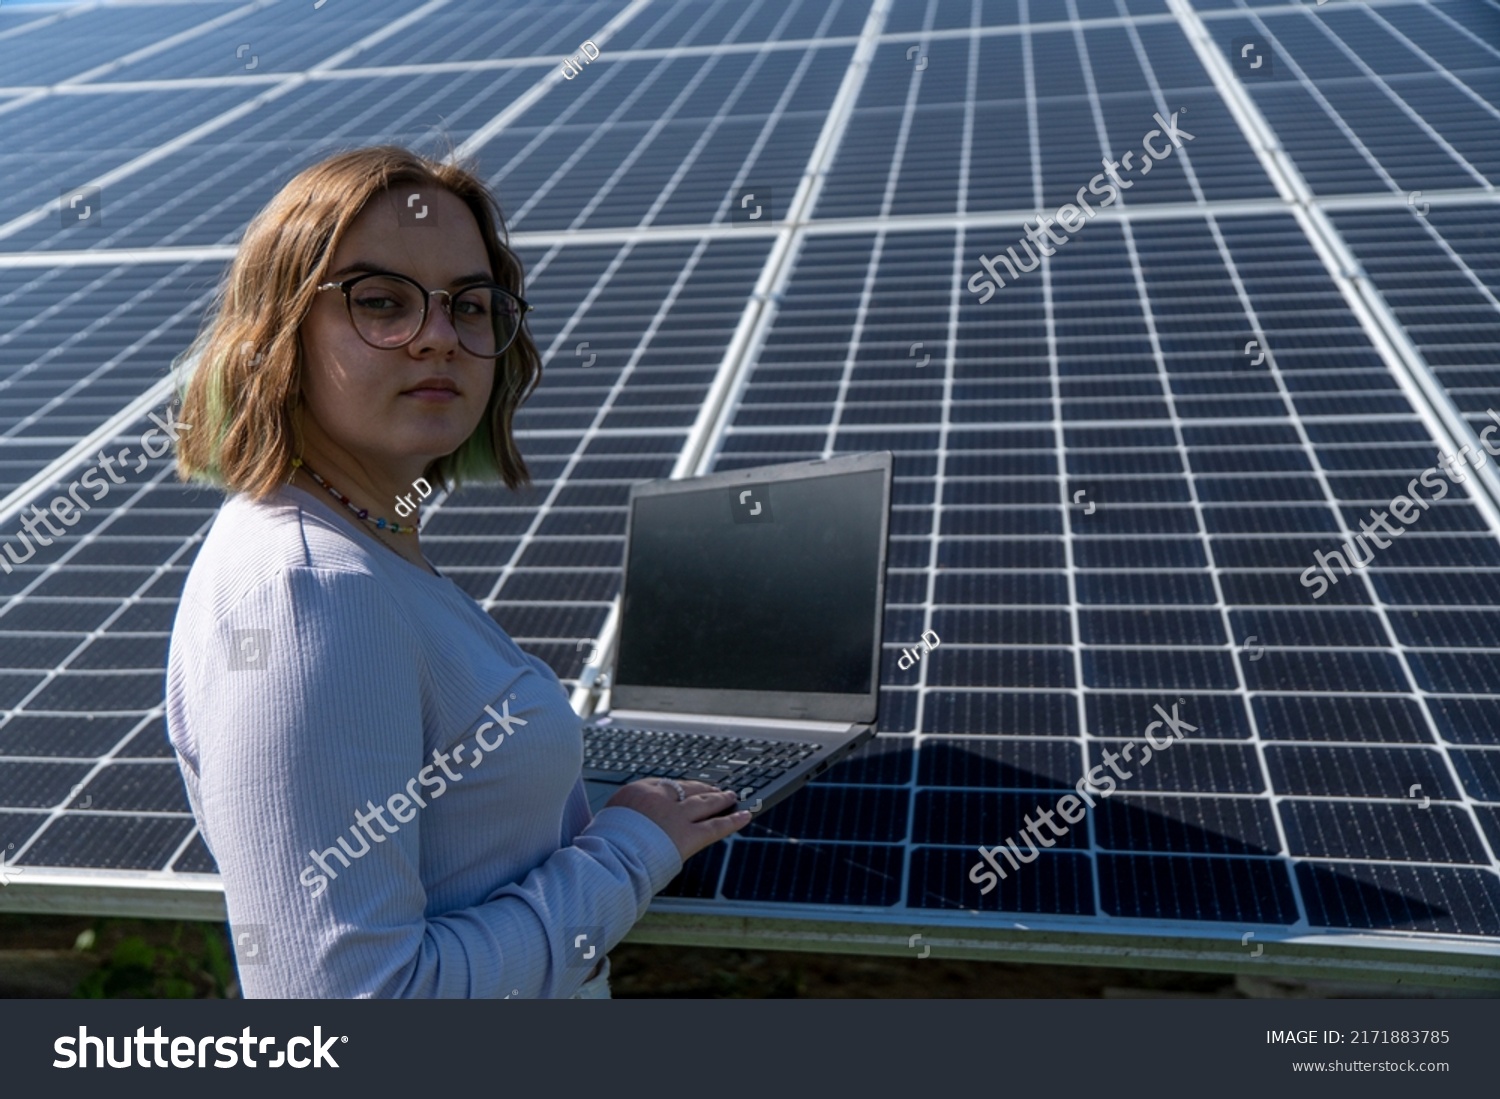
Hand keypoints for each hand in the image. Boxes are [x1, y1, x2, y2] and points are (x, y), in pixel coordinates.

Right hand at [604, 779, 751, 860]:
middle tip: (713, 789)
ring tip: (730, 796)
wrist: (609, 861)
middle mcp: (660, 799)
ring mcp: (677, 817)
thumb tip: (632, 821)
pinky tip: (745, 814)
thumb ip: (625, 816)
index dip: (679, 788)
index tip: (686, 789)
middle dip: (702, 789)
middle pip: (687, 789)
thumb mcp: (607, 821)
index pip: (664, 784)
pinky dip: (733, 820)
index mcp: (637, 791)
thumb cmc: (603, 847)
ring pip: (704, 803)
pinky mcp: (688, 837)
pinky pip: (716, 826)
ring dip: (719, 799)